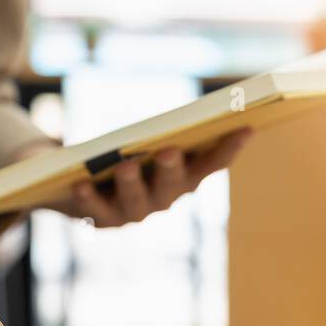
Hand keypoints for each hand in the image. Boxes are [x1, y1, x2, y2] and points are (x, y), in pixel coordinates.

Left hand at [51, 128, 251, 226]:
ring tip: (125, 166)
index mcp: (183, 178)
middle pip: (172, 186)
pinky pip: (94, 210)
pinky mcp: (101, 220)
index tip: (246, 127)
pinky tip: (81, 183)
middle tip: (169, 151)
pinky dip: (88, 198)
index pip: (211, 164)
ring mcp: (133, 212)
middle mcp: (164, 199)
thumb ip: (160, 129)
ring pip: (135, 201)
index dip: (229, 149)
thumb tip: (183, 105)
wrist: (79, 183)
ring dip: (132, 184)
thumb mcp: (143, 138)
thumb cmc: (123, 152)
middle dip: (171, 169)